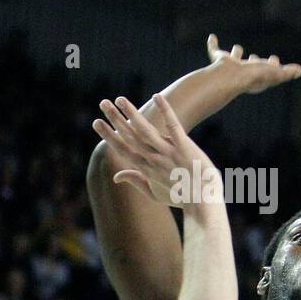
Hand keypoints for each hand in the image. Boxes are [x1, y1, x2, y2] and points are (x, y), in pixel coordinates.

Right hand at [92, 93, 219, 207]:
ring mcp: (169, 153)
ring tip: (120, 99)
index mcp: (146, 170)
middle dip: (115, 119)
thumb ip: (135, 181)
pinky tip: (156, 96)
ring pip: (145, 131)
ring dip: (131, 114)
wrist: (204, 203)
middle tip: (102, 103)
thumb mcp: (154, 194)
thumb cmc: (181, 197)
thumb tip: (116, 176)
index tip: (96, 122)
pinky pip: (173, 126)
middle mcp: (154, 160)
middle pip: (130, 137)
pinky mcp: (185, 147)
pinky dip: (165, 111)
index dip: (108, 135)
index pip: (122, 149)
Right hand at [206, 34, 300, 94]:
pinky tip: (211, 37)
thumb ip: (287, 72)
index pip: (266, 70)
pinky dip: (212, 44)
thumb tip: (300, 71)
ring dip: (235, 53)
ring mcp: (229, 66)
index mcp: (257, 76)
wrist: (231, 77)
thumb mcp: (275, 73)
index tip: (274, 58)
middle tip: (255, 56)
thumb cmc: (254, 77)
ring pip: (233, 58)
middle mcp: (243, 72)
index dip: (271, 65)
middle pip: (250, 65)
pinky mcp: (218, 59)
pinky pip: (214, 50)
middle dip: (254, 61)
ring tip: (237, 47)